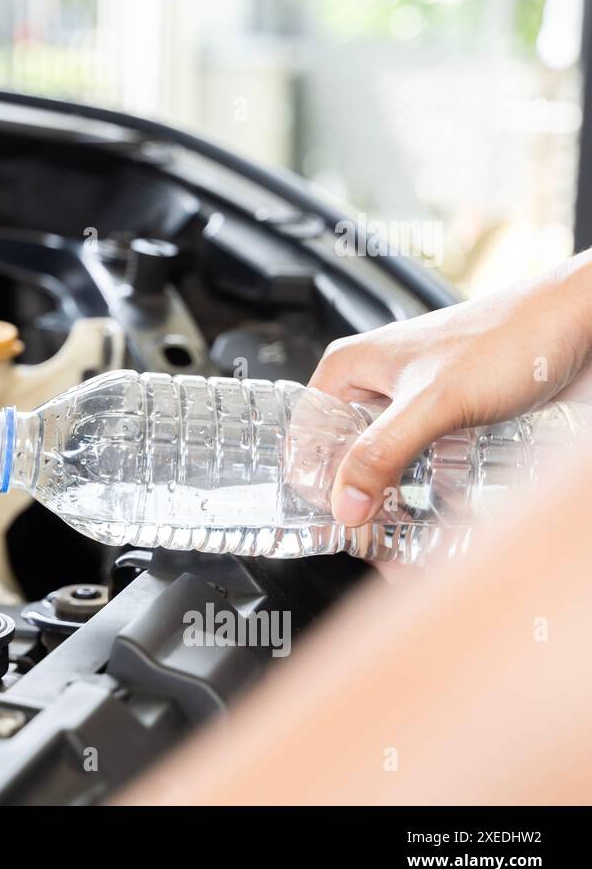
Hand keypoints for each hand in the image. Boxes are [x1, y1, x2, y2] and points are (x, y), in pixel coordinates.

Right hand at [308, 253, 591, 525]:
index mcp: (349, 368)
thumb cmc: (511, 337)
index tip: (334, 525)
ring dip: (396, 505)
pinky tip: (442, 517)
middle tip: (375, 543)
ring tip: (407, 542)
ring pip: (387, 467)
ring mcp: (412, 403)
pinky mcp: (448, 420)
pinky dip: (430, 495)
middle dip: (359, 505)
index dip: (313, 485)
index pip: (304, 439)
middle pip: (345, 459)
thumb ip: (382, 454)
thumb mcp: (433, 402)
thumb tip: (344, 505)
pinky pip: (425, 467)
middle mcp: (375, 385)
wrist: (581, 325)